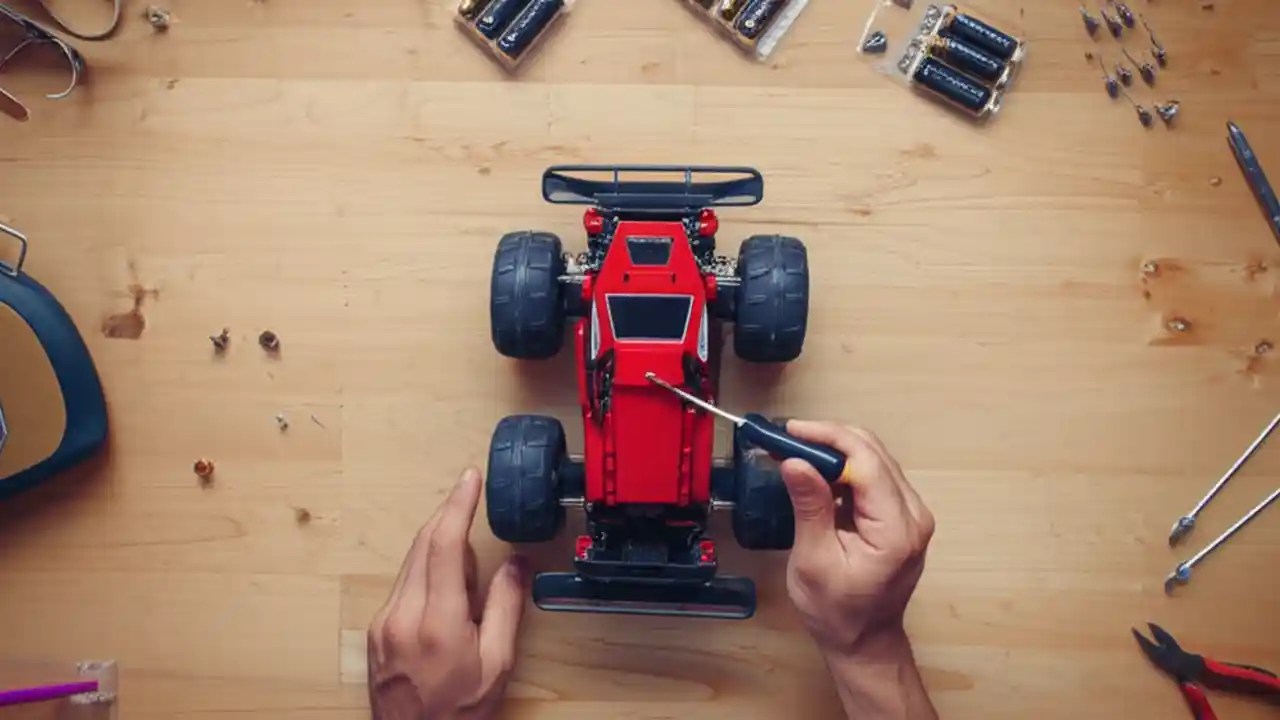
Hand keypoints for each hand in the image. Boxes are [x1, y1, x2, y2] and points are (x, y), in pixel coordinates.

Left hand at [367, 469, 530, 719]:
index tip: (470, 478)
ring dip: (439, 550)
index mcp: (438, 622)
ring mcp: (383, 622)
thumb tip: (517, 563)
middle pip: (422, 545)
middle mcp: (402, 616)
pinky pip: (403, 584)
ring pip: (411, 563)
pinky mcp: (375, 630)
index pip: (443, 545)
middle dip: (449, 519)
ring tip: (468, 577)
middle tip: (472, 505)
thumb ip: (507, 608)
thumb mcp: (498, 665)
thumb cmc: (460, 713)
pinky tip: (447, 596)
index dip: (458, 505)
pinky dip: (426, 574)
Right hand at [780, 421, 936, 718]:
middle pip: (873, 453)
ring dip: (835, 450)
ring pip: (875, 459)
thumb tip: (795, 461)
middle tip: (786, 438)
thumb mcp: (814, 562)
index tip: (790, 432)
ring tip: (795, 451)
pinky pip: (874, 476)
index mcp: (896, 529)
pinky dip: (844, 468)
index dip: (828, 438)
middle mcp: (913, 515)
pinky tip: (816, 472)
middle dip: (828, 439)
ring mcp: (912, 514)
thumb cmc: (837, 612)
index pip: (867, 461)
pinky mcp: (902, 516)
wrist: (863, 642)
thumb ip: (809, 507)